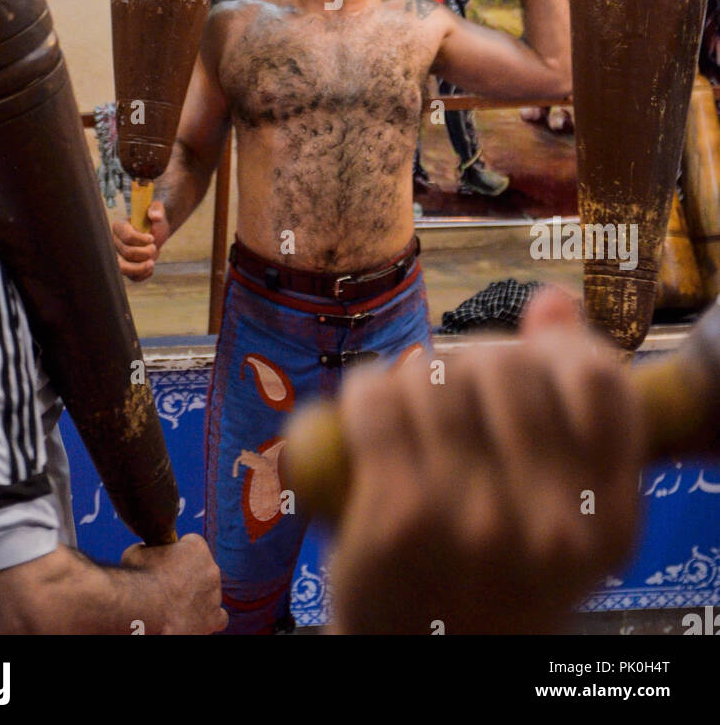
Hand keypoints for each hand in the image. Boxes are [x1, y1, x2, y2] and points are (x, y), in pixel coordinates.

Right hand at [112, 201, 169, 281]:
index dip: (141, 240)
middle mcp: (115, 242)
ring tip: (152, 263)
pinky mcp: (126, 268)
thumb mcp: (157, 211)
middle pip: (126, 252)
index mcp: (119, 226)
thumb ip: (157, 210)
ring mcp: (119, 256)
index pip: (127, 237)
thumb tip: (155, 216)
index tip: (151, 238)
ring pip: (122, 268)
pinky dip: (142, 275)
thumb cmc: (154, 221)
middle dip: (144, 252)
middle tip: (154, 247)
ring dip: (140, 268)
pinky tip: (150, 267)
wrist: (156, 232)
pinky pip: (131, 277)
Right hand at [122, 536, 226, 634]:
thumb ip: (147, 549)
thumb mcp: (137, 552)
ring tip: (177, 606)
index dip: (177, 554)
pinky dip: (208, 619)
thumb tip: (145, 550)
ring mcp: (214, 594)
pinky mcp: (213, 618)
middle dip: (187, 577)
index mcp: (196, 546)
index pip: (191, 544)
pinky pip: (219, 618)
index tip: (165, 563)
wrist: (145, 608)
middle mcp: (211, 568)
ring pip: (210, 593)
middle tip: (169, 587)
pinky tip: (193, 620)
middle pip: (202, 569)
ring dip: (198, 598)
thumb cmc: (139, 578)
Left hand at [328, 288, 642, 634]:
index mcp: (605, 520)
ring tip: (409, 411)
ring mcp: (475, 518)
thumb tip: (554, 302)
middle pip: (505, 364)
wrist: (423, 665)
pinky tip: (365, 412)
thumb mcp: (554, 514)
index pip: (599, 380)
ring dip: (411, 378)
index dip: (557, 350)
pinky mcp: (399, 516)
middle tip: (453, 394)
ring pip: (435, 374)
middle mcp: (551, 523)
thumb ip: (566, 411)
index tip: (529, 360)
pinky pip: (377, 397)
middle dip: (470, 362)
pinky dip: (362, 390)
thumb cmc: (490, 577)